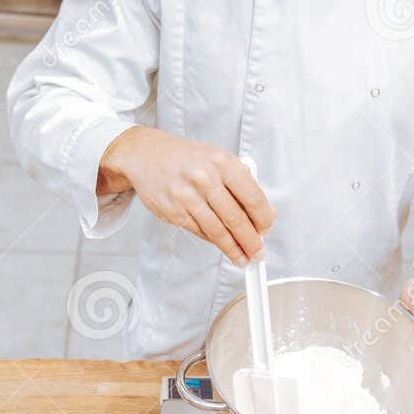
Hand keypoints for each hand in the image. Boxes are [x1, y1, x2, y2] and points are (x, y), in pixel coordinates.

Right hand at [98, 127, 274, 265]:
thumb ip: (240, 184)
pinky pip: (201, 232)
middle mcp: (206, 179)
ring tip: (243, 258)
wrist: (147, 155)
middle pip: (237, 219)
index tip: (266, 230)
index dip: (264, 219)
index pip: (253, 197)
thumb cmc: (186, 158)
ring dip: (234, 249)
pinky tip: (223, 246)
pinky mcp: (175, 212)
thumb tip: (263, 213)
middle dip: (251, 241)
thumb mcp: (218, 159)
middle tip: (258, 251)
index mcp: (223, 162)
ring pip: (218, 231)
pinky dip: (215, 242)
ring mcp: (188, 197)